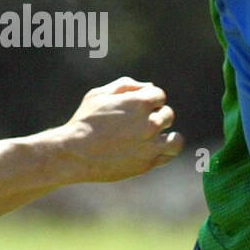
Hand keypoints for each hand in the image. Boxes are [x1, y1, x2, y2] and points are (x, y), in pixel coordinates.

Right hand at [60, 77, 183, 181]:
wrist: (74, 153)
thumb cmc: (85, 121)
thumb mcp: (100, 94)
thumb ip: (126, 86)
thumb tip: (149, 86)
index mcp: (140, 102)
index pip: (159, 95)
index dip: (148, 99)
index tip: (136, 107)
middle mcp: (149, 123)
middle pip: (167, 115)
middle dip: (155, 116)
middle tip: (137, 123)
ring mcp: (150, 145)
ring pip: (175, 139)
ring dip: (168, 135)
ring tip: (155, 137)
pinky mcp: (147, 163)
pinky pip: (167, 156)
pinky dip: (164, 151)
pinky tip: (154, 149)